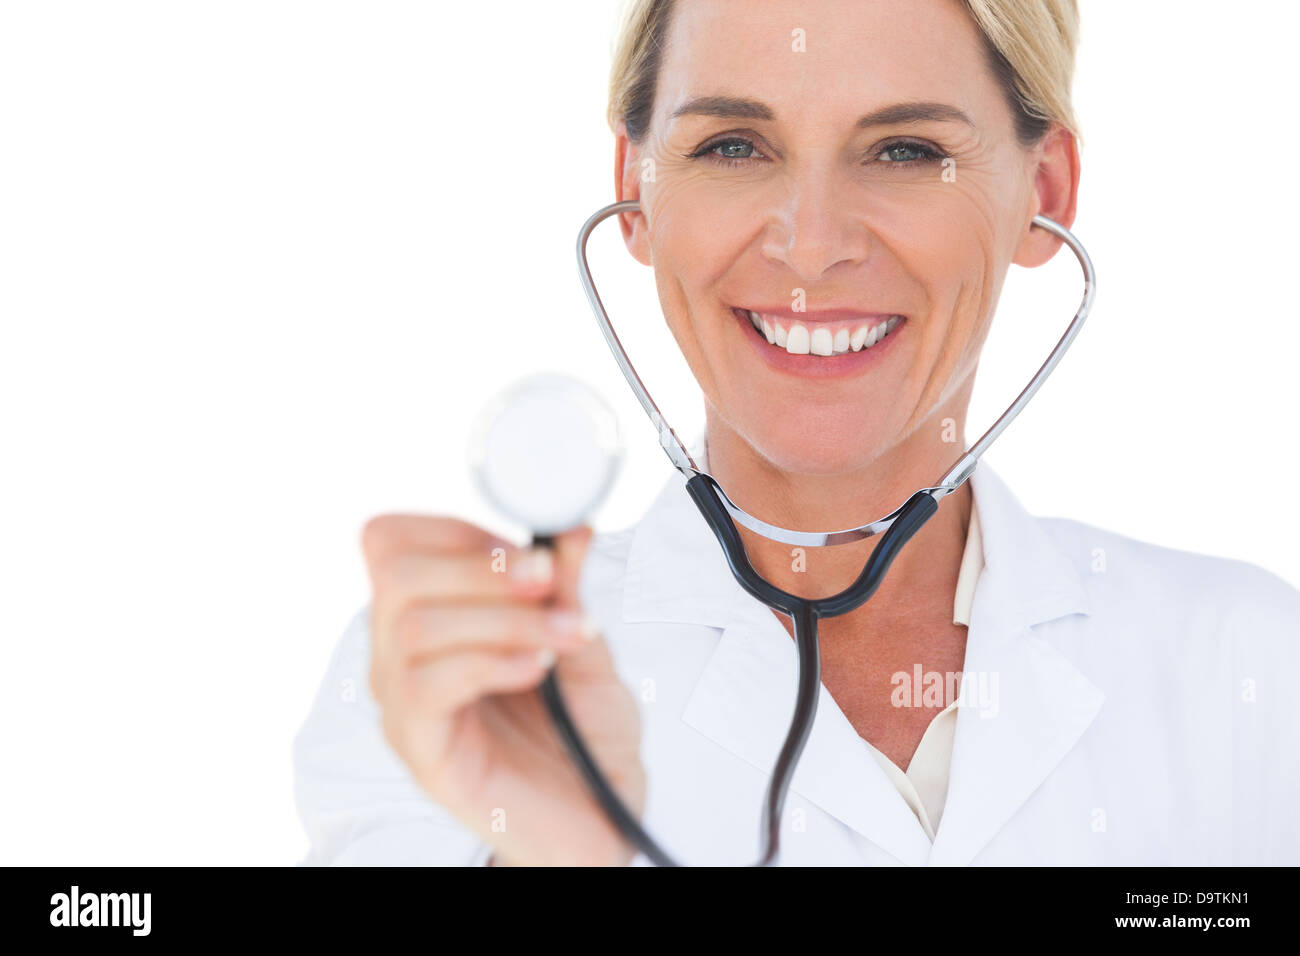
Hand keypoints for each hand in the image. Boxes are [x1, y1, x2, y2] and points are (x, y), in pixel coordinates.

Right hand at [363, 515, 644, 865]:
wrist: (602, 815)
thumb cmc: (583, 730)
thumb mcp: (584, 640)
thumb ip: (569, 587)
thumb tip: (571, 529)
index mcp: (429, 616)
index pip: (392, 543)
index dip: (458, 530)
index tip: (532, 549)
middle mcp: (401, 657)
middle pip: (397, 575)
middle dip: (483, 566)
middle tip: (549, 580)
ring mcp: (405, 706)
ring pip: (414, 627)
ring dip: (503, 617)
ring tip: (563, 634)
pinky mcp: (422, 752)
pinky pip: (426, 688)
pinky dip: (487, 663)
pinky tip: (533, 669)